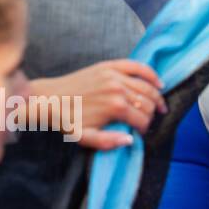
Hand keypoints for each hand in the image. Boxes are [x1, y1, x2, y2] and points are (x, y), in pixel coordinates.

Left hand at [29, 60, 166, 149]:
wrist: (49, 99)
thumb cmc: (67, 120)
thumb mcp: (84, 137)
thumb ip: (108, 142)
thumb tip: (131, 140)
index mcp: (115, 107)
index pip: (143, 119)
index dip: (145, 128)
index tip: (141, 132)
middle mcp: (118, 89)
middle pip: (148, 103)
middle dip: (152, 114)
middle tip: (149, 120)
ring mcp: (114, 75)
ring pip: (147, 87)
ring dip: (157, 98)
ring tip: (160, 106)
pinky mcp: (108, 66)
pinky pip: (136, 66)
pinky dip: (150, 73)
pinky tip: (159, 83)